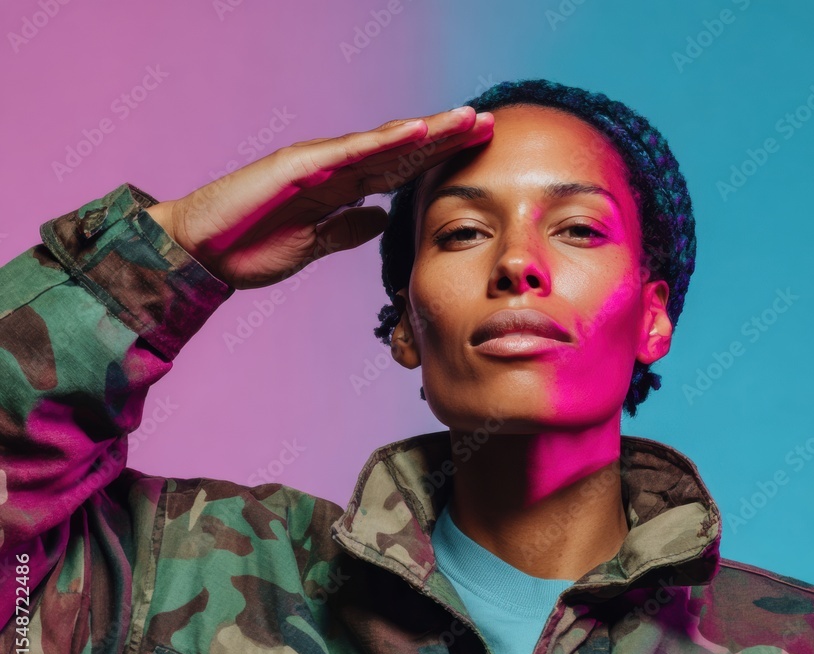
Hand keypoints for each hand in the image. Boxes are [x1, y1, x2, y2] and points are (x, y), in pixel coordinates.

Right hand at [146, 106, 493, 288]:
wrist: (203, 252)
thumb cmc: (252, 246)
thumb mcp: (316, 244)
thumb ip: (349, 228)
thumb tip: (381, 219)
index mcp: (341, 187)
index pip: (401, 169)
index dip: (440, 159)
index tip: (478, 152)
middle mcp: (336, 168)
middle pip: (402, 150)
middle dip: (446, 137)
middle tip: (488, 123)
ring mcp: (319, 163)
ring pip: (384, 143)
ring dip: (427, 131)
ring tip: (467, 119)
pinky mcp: (299, 167)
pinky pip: (350, 153)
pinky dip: (385, 142)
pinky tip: (417, 132)